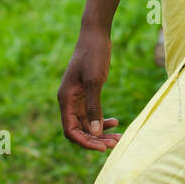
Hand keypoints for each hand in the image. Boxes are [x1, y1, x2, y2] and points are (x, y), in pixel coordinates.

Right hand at [57, 28, 121, 152]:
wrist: (95, 35)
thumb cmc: (93, 55)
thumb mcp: (95, 81)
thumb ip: (94, 107)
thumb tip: (95, 132)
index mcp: (65, 99)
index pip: (70, 130)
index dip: (85, 142)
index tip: (102, 147)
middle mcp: (69, 101)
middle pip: (79, 130)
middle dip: (96, 139)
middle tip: (116, 144)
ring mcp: (77, 98)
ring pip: (87, 124)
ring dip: (101, 132)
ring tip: (119, 138)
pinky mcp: (86, 94)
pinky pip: (92, 114)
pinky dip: (102, 120)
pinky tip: (115, 122)